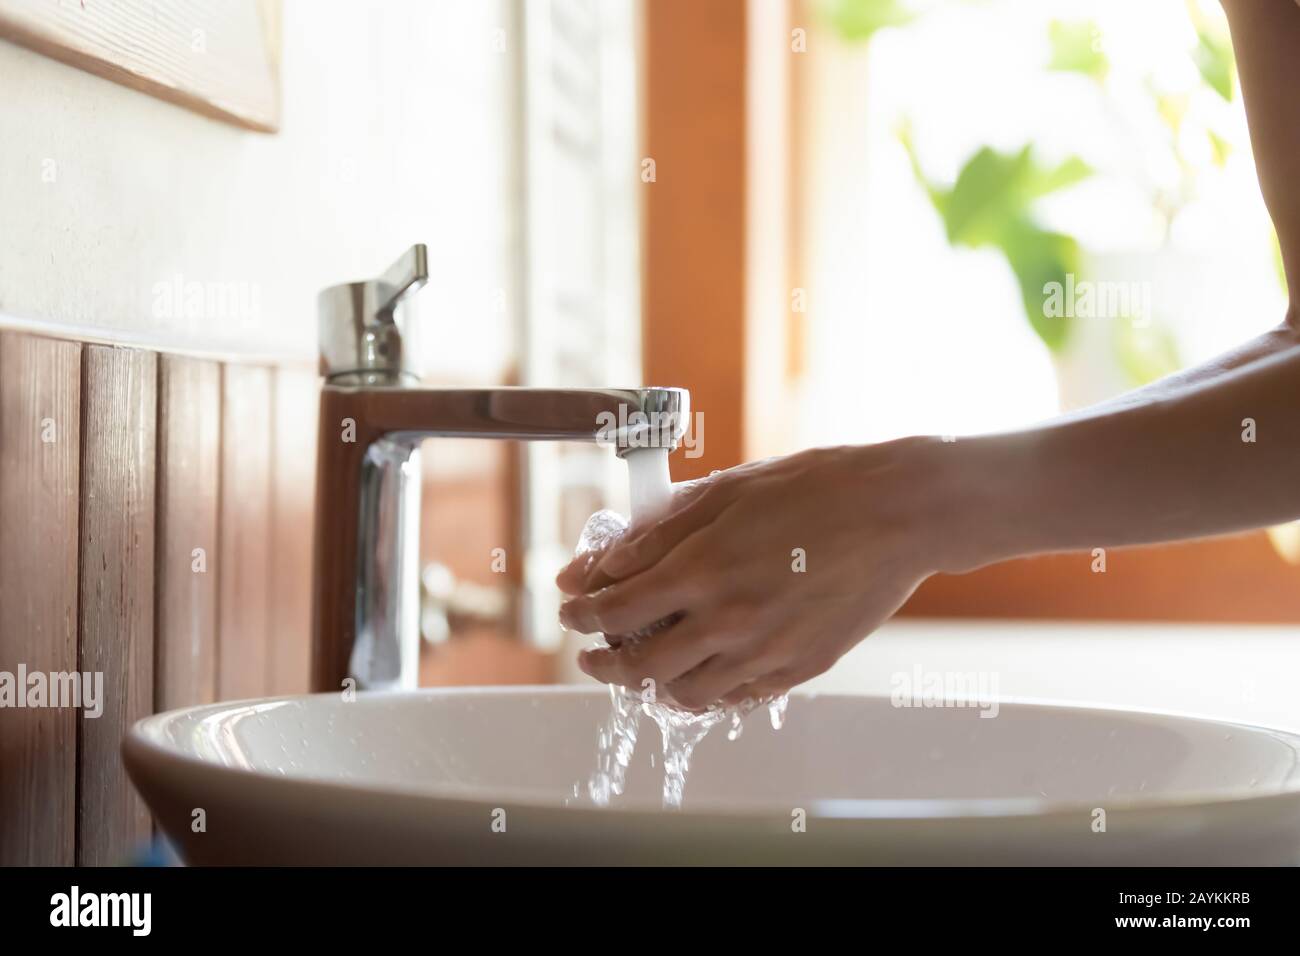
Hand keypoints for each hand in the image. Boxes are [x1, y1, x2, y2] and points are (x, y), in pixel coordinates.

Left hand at [556, 438, 949, 709]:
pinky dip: (706, 691)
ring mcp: (765, 652)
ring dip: (651, 685)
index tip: (573, 609)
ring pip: (684, 696)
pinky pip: (735, 699)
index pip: (611, 611)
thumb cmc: (815, 490)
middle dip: (602, 664)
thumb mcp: (724, 492)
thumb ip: (653, 533)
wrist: (899, 514)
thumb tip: (594, 564)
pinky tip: (702, 668)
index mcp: (701, 568)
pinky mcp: (799, 669)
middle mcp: (728, 620)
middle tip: (594, 655)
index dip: (581, 613)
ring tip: (646, 665)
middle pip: (637, 667)